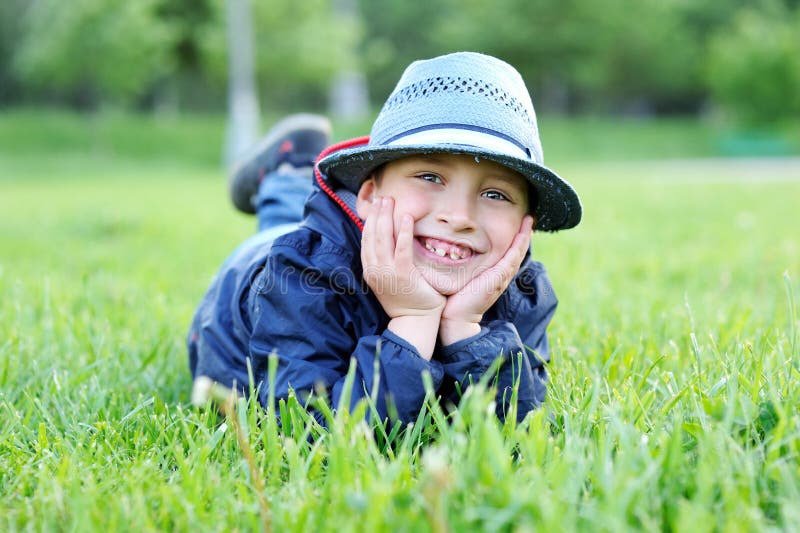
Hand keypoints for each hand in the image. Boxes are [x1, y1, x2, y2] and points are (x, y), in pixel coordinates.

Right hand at [361, 196, 445, 358]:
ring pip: (383, 239)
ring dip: (386, 217)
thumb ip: (384, 262)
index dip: (369, 221)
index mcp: (370, 270)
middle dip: (376, 214)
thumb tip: (387, 242)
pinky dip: (403, 231)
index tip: (374, 205)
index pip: (366, 240)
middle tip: (382, 197)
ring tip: (391, 201)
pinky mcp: (404, 274)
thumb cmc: (405, 300)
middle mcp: (375, 269)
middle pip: (372, 235)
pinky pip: (402, 248)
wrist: (413, 321)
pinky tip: (406, 217)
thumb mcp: (388, 279)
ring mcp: (388, 272)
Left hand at [439, 215, 533, 344]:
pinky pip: (512, 258)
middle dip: (523, 235)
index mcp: (494, 276)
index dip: (515, 240)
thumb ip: (465, 267)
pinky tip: (523, 234)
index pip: (508, 254)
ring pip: (517, 253)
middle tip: (528, 218)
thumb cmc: (456, 299)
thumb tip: (454, 252)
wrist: (457, 319)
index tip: (518, 225)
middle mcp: (501, 276)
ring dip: (524, 236)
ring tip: (528, 221)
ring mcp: (502, 277)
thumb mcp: (463, 278)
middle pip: (517, 251)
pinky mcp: (498, 278)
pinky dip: (519, 245)